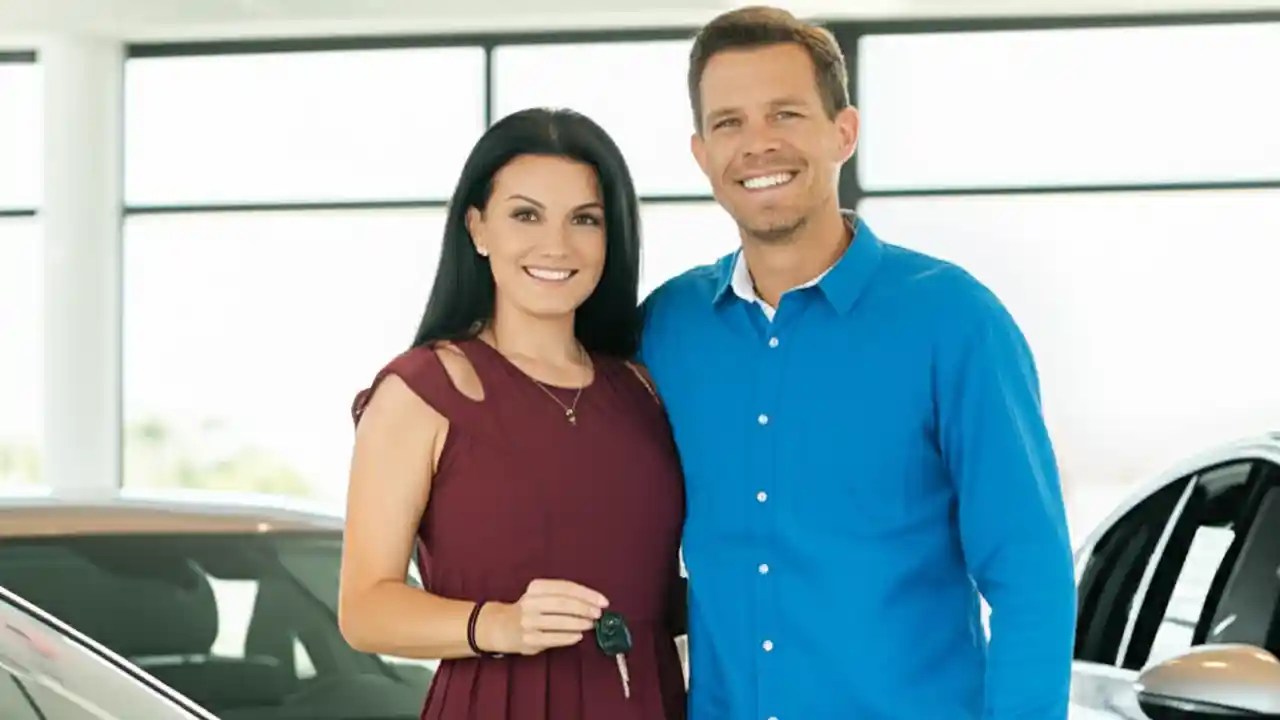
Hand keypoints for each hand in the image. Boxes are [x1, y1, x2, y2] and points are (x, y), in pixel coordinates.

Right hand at [481, 579, 609, 655]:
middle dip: (584, 608)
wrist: (500, 626)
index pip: (566, 588)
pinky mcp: (528, 640)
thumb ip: (563, 597)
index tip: (603, 601)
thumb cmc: (529, 610)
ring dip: (579, 623)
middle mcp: (530, 602)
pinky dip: (568, 637)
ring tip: (591, 625)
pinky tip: (578, 637)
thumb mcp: (541, 596)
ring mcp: (528, 622)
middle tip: (598, 614)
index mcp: (536, 587)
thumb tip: (594, 604)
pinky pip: (553, 638)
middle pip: (563, 603)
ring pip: (559, 621)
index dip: (587, 594)